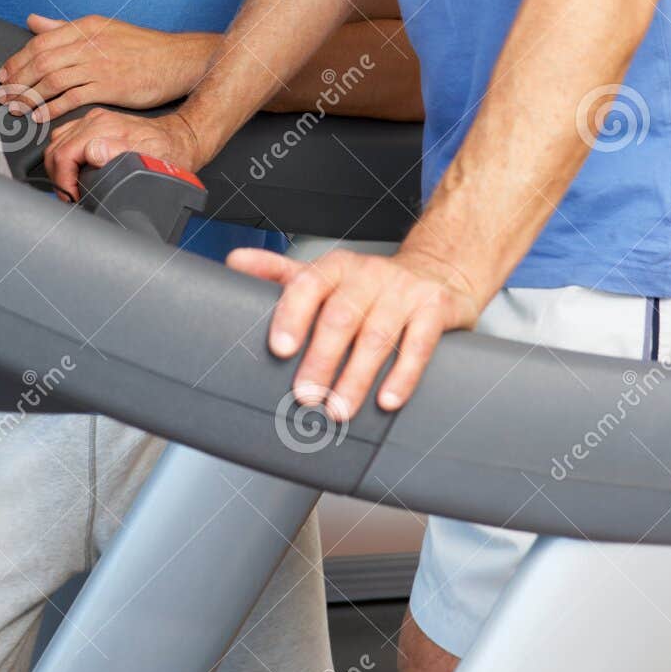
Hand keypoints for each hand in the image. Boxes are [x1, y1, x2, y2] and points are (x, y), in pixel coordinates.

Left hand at [0, 15, 210, 121]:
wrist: (177, 60)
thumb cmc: (142, 47)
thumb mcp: (102, 28)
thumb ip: (65, 27)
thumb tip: (34, 21)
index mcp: (86, 27)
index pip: (41, 42)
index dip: (18, 60)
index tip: (6, 74)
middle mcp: (90, 43)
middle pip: (41, 61)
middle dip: (18, 80)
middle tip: (4, 94)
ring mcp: (99, 65)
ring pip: (52, 80)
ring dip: (29, 96)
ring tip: (16, 107)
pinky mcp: (110, 86)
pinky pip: (73, 97)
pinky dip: (52, 108)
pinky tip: (41, 116)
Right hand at [44, 107, 200, 201]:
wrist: (180, 140)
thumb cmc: (169, 155)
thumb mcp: (148, 162)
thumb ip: (117, 155)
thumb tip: (91, 153)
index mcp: (104, 128)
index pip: (63, 154)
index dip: (63, 181)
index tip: (72, 197)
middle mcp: (96, 120)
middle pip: (56, 147)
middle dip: (58, 176)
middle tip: (70, 196)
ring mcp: (94, 119)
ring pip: (57, 140)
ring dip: (58, 165)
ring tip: (70, 185)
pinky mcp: (95, 123)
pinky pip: (66, 135)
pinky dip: (63, 154)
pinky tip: (73, 169)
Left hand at [227, 242, 480, 417]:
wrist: (435, 271)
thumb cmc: (369, 284)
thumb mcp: (324, 274)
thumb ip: (279, 273)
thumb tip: (234, 262)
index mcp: (336, 267)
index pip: (309, 285)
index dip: (292, 316)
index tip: (280, 349)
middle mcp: (369, 274)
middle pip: (341, 316)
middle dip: (321, 359)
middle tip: (306, 396)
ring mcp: (404, 291)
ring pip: (377, 336)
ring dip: (357, 377)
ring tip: (339, 409)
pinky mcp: (436, 308)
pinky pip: (419, 344)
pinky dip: (403, 375)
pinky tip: (388, 400)